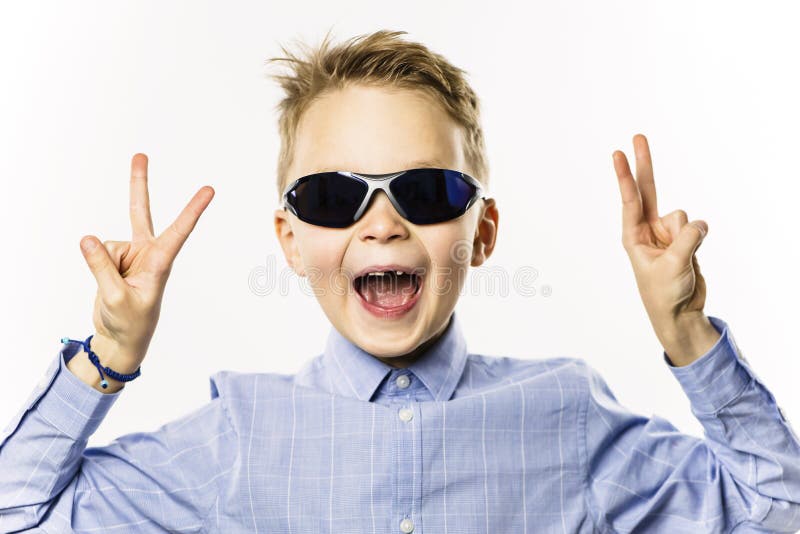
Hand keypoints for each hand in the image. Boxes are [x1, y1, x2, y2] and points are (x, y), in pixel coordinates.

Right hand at [79, 153, 213, 372]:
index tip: (210, 189)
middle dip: (138, 183)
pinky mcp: (114, 258)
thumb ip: (101, 268)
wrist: (120, 338)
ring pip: (105, 245)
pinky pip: (97, 253)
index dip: (193, 210)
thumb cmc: (130, 322)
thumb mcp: (116, 299)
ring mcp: (130, 254)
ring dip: (102, 266)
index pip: (180, 231)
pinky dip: (96, 266)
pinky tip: (108, 283)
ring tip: (116, 289)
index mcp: (161, 262)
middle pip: (140, 212)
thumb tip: (88, 238)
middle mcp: (148, 252)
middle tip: (140, 155)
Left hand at [612, 134, 711, 348]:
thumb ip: (686, 240)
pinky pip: (696, 227)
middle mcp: (648, 229)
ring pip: (684, 216)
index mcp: (633, 236)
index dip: (625, 176)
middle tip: (637, 136)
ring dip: (689, 236)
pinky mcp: (684, 237)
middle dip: (643, 164)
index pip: (630, 200)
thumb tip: (699, 222)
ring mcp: (667, 232)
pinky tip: (693, 256)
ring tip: (682, 259)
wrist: (680, 312)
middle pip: (647, 189)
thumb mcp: (673, 267)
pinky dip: (699, 239)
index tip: (617, 154)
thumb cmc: (664, 294)